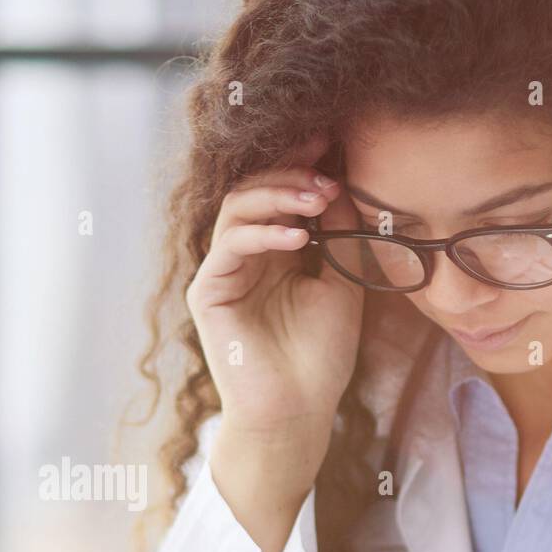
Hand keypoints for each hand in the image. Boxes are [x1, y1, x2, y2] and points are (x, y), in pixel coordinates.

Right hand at [186, 135, 363, 499]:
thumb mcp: (343, 283)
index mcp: (276, 250)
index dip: (303, 161)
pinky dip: (265, 232)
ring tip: (318, 197)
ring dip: (280, 194)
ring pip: (239, 208)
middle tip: (327, 163)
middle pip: (256, 188)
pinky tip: (301, 235)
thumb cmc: (321, 358)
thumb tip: (338, 181)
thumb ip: (340, 234)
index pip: (282, 191)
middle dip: (292, 169)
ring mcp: (224, 270)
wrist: (298, 412)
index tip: (335, 139)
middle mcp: (246, 254)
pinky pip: (230, 244)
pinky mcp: (208, 291)